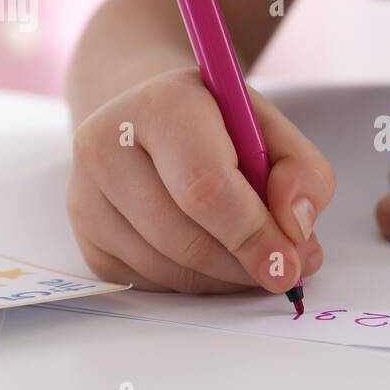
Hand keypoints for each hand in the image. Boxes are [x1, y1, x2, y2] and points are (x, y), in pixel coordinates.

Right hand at [68, 68, 334, 292]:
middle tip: (285, 270)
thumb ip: (303, 172)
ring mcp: (86, 196)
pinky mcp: (87, 239)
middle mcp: (107, 146)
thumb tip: (295, 229)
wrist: (147, 118)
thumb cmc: (216, 125)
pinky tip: (215, 256)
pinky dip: (197, 284)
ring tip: (254, 256)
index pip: (205, 186)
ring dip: (226, 278)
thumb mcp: (270, 128)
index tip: (289, 265)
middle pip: (186, 238)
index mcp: (161, 105)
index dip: (252, 234)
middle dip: (245, 265)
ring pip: (170, 269)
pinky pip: (152, 284)